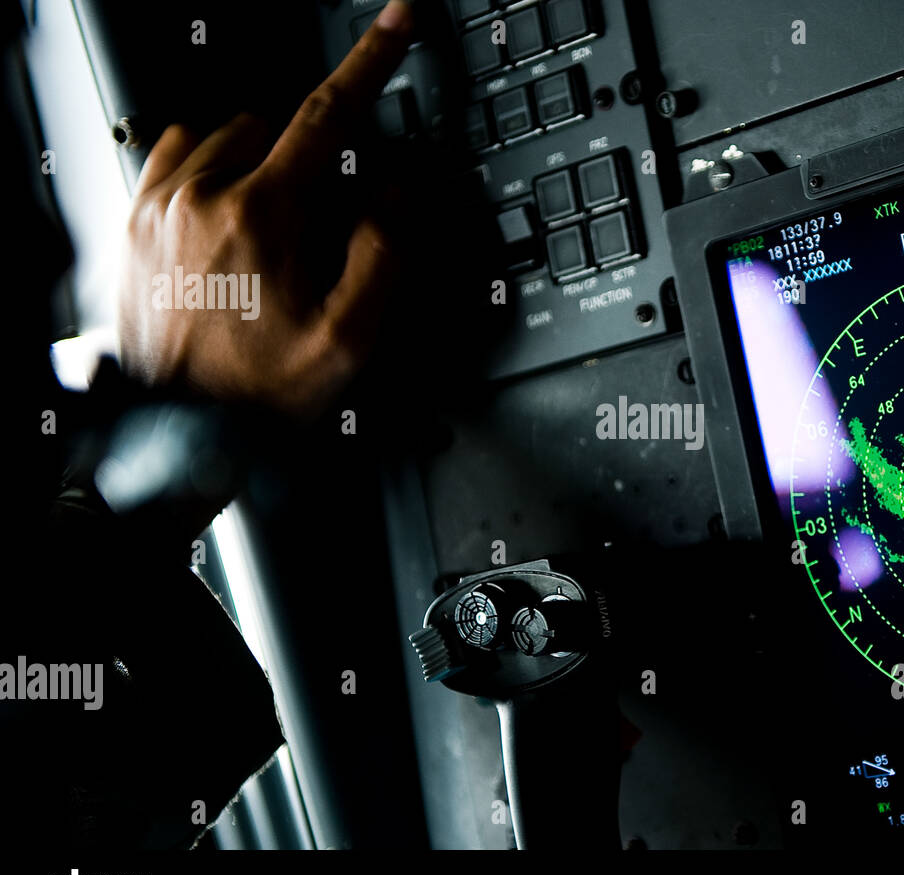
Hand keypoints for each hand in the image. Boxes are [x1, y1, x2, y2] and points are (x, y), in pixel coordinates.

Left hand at [117, 0, 413, 417]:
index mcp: (263, 216)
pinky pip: (176, 152)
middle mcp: (201, 195)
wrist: (182, 433)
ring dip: (262, 164)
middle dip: (311, 160)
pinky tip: (226, 215)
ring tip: (272, 234)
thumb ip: (386, 251)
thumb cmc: (260, 394)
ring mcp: (159, 205)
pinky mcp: (134, 220)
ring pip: (227, 137)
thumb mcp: (351, 338)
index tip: (396, 23)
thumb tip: (398, 187)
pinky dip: (211, 168)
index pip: (328, 114)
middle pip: (278, 127)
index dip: (372, 61)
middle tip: (320, 228)